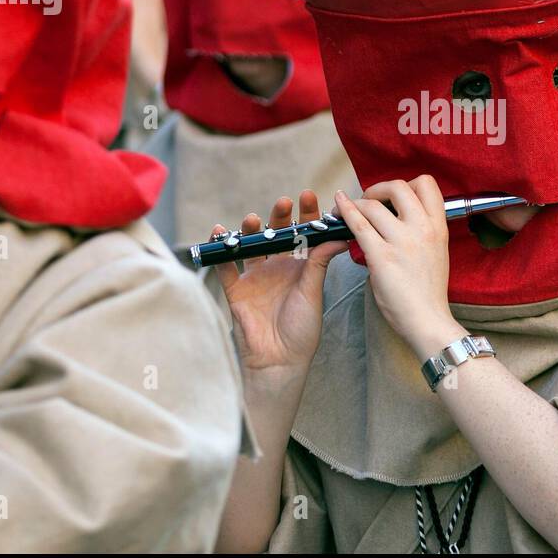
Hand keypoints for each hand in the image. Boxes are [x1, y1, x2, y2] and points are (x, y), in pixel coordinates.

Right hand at [215, 190, 347, 379]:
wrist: (280, 361)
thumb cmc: (302, 330)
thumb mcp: (314, 292)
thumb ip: (319, 263)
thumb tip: (338, 235)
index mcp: (301, 267)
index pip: (304, 234)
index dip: (306, 215)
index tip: (309, 196)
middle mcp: (278, 267)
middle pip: (277, 234)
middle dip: (279, 217)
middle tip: (284, 203)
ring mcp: (255, 277)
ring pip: (250, 245)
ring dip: (251, 230)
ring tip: (254, 220)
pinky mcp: (236, 290)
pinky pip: (225, 266)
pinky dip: (220, 250)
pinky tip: (219, 233)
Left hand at [333, 177, 465, 358]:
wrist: (428, 321)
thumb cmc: (428, 292)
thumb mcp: (436, 252)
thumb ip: (421, 231)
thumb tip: (397, 218)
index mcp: (438, 226)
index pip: (427, 184)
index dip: (408, 184)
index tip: (395, 198)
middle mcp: (422, 228)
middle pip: (398, 186)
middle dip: (379, 188)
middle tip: (370, 201)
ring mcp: (402, 241)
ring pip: (373, 204)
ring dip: (358, 203)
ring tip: (350, 211)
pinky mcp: (381, 256)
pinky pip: (358, 224)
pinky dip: (345, 211)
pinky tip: (338, 206)